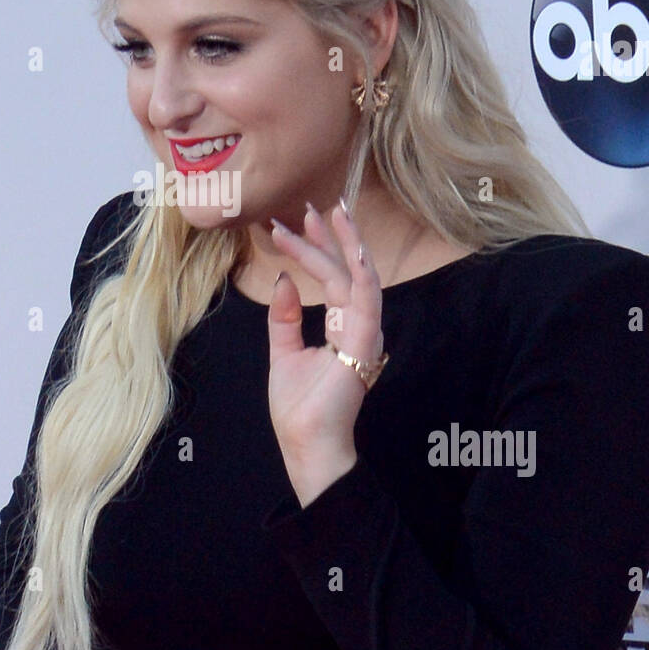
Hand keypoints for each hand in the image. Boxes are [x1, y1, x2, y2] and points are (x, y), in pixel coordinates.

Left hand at [267, 200, 384, 505]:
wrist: (307, 443)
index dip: (315, 249)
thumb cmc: (299, 408)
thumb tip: (283, 279)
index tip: (292, 224)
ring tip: (332, 212)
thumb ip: (284, 318)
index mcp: (342, 330)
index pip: (332, 280)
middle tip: (312, 206)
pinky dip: (360, 270)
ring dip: (344, 243)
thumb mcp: (283, 353)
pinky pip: (365, 299)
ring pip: (356, 277)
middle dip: (330, 237)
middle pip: (346, 272)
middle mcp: (358, 327)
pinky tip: (352, 247)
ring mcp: (364, 334)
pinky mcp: (363, 343)